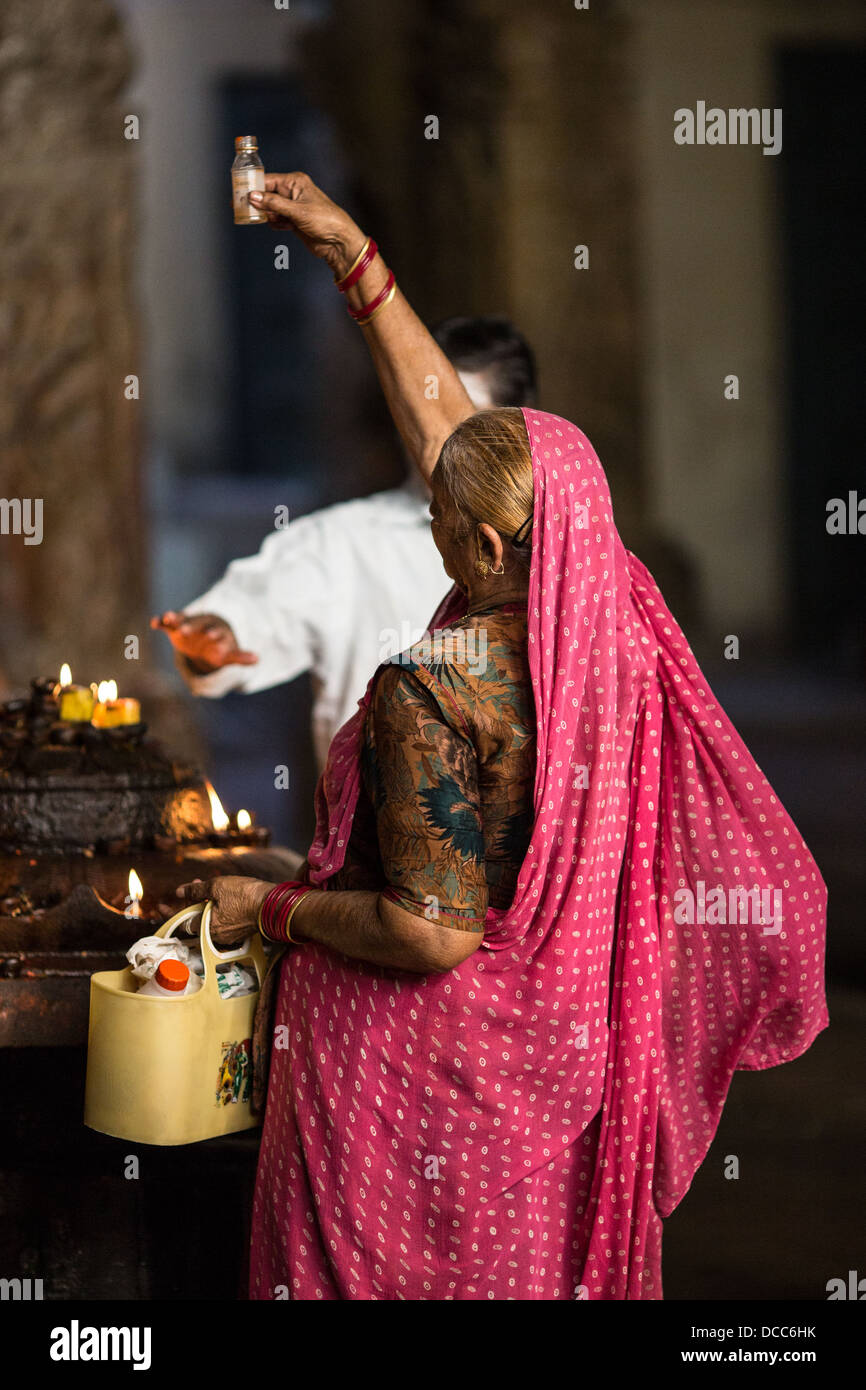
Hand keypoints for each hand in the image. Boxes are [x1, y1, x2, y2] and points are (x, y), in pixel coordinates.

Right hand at [150, 611, 257, 674]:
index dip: (215, 634)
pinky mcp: (175, 627)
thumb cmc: (220, 646)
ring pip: (182, 619)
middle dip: (191, 627)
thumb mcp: (229, 653)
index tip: (212, 636)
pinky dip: (161, 621)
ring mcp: (188, 624)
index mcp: (217, 631)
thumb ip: (240, 657)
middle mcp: (202, 625)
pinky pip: (168, 623)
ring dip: (175, 618)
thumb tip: (258, 660)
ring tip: (168, 618)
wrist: (208, 635)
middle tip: (185, 631)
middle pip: (197, 624)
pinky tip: (154, 622)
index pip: (217, 632)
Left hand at [175, 876, 272, 945]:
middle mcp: (217, 936)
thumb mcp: (216, 886)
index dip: (169, 912)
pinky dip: (217, 909)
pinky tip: (221, 895)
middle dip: (191, 902)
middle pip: (196, 919)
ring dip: (204, 903)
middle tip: (191, 888)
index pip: (181, 922)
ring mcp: (230, 935)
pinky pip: (222, 921)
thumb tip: (179, 892)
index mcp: (207, 928)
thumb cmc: (245, 895)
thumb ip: (194, 891)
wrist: (273, 903)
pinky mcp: (240, 931)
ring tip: (207, 886)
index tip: (159, 906)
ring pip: (209, 919)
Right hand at [248, 172, 365, 276]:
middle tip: (241, 209)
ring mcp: (293, 206)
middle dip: (257, 203)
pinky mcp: (294, 221)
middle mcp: (293, 192)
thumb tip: (252, 196)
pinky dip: (276, 224)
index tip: (238, 193)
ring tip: (269, 221)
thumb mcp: (297, 211)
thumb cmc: (324, 220)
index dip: (252, 186)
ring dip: (267, 215)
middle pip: (266, 194)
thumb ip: (274, 204)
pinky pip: (277, 219)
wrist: (338, 242)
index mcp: (295, 182)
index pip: (268, 180)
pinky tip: (283, 227)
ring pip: (270, 208)